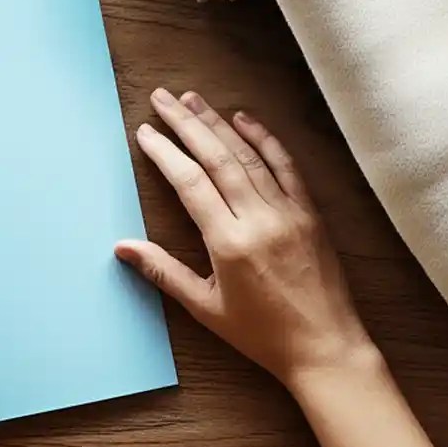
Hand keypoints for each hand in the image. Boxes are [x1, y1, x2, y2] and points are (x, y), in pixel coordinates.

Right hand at [115, 89, 374, 385]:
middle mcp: (258, 219)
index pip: (190, 183)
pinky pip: (285, 166)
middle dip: (186, 123)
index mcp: (229, 243)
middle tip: (162, 98)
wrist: (326, 347)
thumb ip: (163, 272)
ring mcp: (287, 212)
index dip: (166, 153)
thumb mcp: (205, 307)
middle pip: (216, 158)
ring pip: (247, 155)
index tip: (146, 132)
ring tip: (193, 99)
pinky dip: (265, 139)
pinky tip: (244, 119)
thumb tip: (121, 247)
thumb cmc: (262, 334)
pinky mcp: (309, 213)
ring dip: (218, 123)